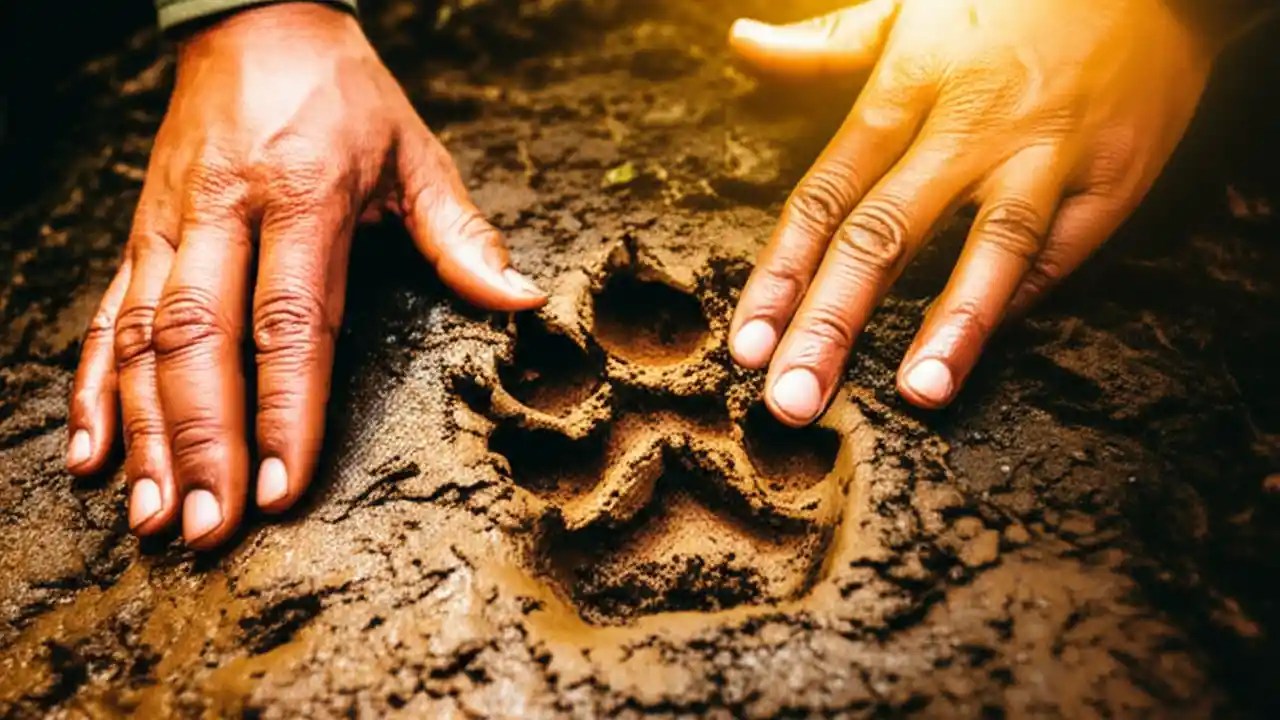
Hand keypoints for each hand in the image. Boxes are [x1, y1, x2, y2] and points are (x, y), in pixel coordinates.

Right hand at [65, 3, 546, 548]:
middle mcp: (223, 215)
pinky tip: (89, 451)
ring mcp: (169, 226)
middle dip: (202, 444)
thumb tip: (521, 300)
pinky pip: (105, 316)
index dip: (284, 409)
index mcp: (301, 197)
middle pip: (200, 343)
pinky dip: (90, 387)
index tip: (283, 487)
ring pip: (143, 340)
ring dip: (143, 433)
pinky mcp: (140, 233)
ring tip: (152, 515)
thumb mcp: (416, 152)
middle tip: (206, 529)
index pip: (290, 322)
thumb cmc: (345, 93)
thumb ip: (461, 234)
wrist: (256, 19)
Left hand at [726, 0, 1213, 424]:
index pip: (826, 194)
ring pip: (994, 244)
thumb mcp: (908, 6)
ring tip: (917, 394)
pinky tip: (981, 350)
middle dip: (832, 322)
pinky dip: (1024, 299)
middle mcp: (969, 124)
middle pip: (886, 232)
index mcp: (907, 86)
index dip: (781, 274)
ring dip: (952, 324)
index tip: (747, 346)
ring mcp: (1046, 151)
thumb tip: (742, 44)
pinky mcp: (1113, 175)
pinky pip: (1063, 248)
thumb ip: (825, 45)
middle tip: (795, 398)